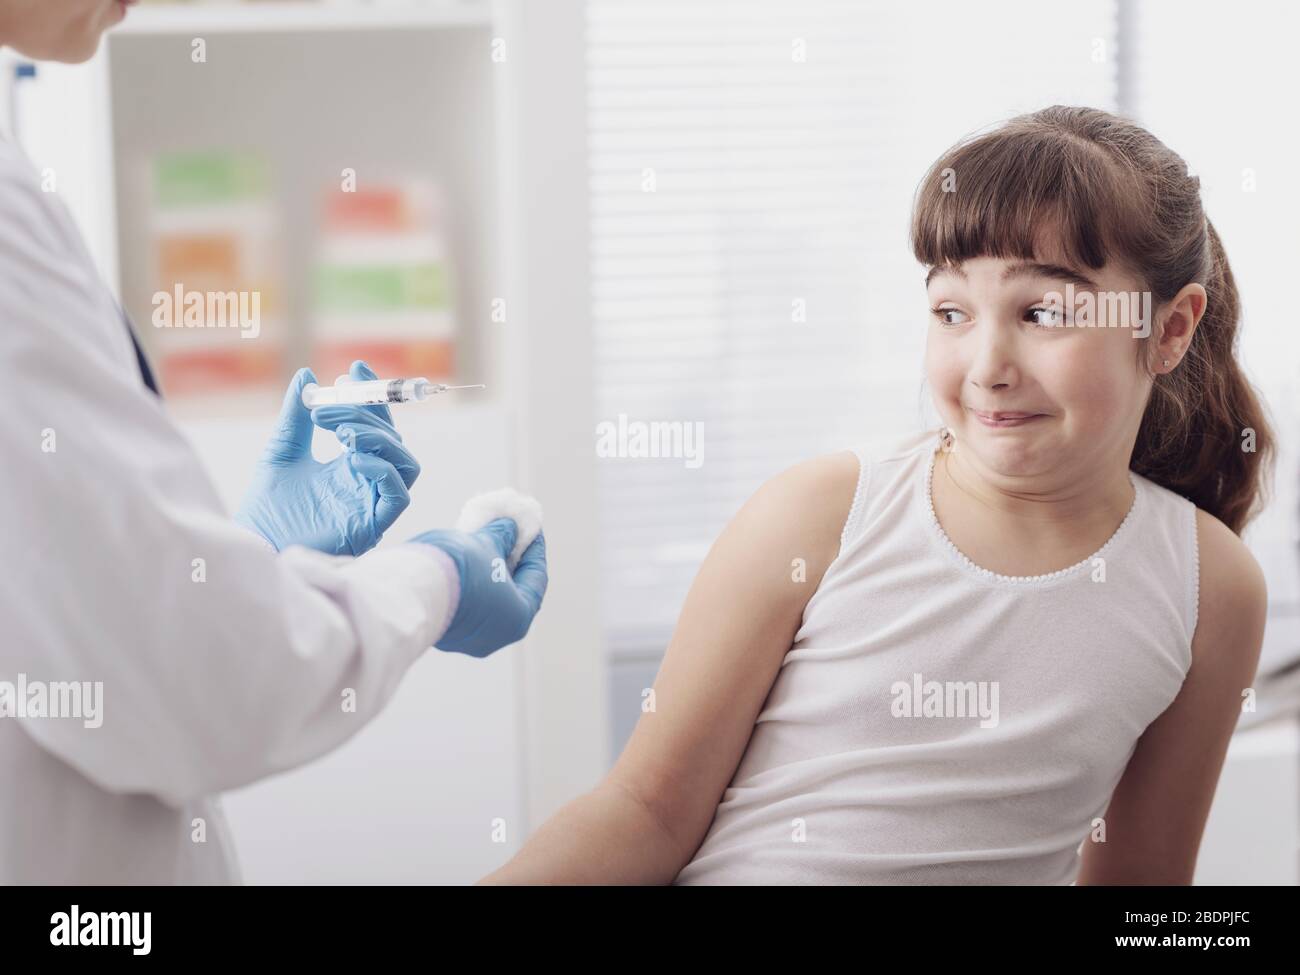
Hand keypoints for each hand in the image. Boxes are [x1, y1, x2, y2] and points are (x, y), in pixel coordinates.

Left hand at [235, 361, 419, 554]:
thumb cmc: (267, 506)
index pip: (376, 426)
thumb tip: (306, 376)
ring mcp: (373, 505)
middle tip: (324, 408)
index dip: (372, 396)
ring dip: (377, 439)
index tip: (355, 368)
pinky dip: (381, 469)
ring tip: (340, 432)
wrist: (256, 543)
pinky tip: (350, 459)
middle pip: (392, 440)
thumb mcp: (282, 449)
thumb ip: (295, 416)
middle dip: (365, 414)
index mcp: (351, 467)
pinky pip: (399, 494)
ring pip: (404, 463)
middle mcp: (368, 484)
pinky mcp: (373, 526)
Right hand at [411, 519, 547, 656]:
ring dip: (488, 574)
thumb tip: (510, 529)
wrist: (405, 591)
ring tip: (482, 545)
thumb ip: (502, 535)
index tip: (531, 530)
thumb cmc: (457, 567)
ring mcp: (467, 638)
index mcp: (517, 618)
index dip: (534, 550)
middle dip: (510, 562)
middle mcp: (496, 636)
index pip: (536, 579)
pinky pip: (464, 605)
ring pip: (486, 600)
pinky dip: (469, 585)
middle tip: (508, 536)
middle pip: (512, 593)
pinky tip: (462, 563)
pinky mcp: (444, 632)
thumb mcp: (485, 543)